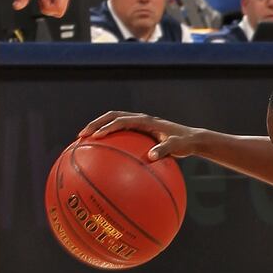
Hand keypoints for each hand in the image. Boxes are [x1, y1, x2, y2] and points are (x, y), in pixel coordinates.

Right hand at [78, 112, 202, 160]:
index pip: (122, 120)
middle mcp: (140, 119)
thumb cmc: (185, 142)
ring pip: (113, 122)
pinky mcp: (138, 131)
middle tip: (81, 136)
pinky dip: (108, 139)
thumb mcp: (177, 146)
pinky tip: (100, 154)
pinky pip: (119, 133)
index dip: (108, 127)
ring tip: (83, 141)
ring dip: (98, 128)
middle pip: (112, 117)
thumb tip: (151, 156)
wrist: (191, 139)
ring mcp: (138, 124)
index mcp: (146, 120)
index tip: (96, 136)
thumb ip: (165, 149)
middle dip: (95, 124)